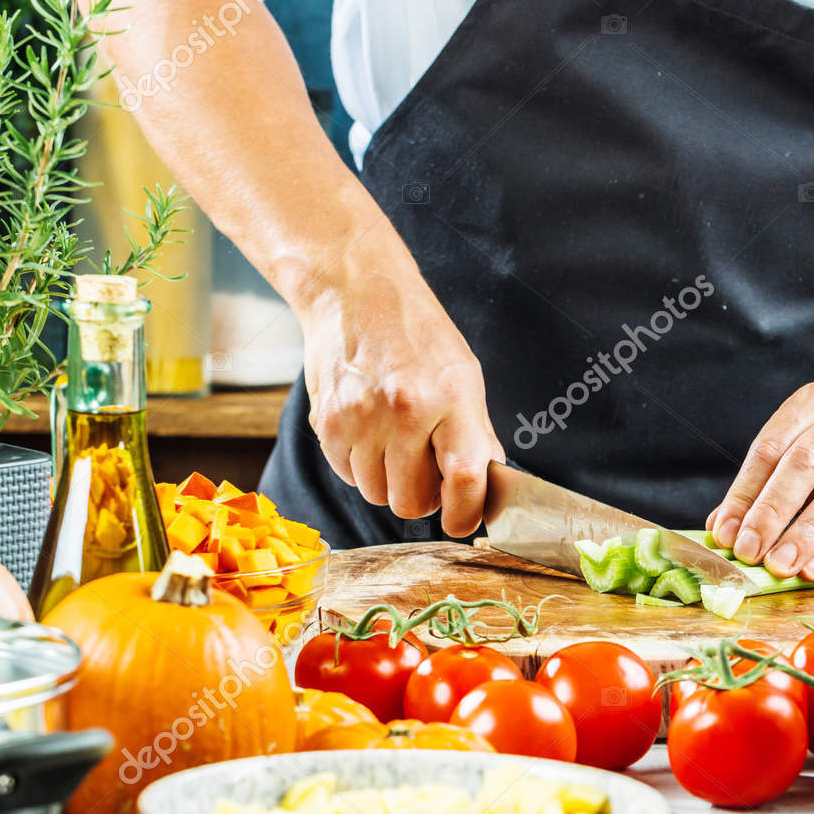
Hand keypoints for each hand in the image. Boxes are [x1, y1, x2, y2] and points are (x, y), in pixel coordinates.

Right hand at [301, 261, 501, 537]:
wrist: (356, 292)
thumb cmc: (415, 333)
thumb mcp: (463, 375)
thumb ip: (476, 434)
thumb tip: (485, 488)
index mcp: (450, 398)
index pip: (465, 479)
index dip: (465, 514)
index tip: (462, 521)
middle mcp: (405, 411)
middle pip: (411, 502)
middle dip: (421, 496)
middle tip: (424, 467)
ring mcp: (361, 418)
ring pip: (376, 494)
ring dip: (388, 479)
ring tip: (393, 440)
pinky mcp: (327, 422)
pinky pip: (348, 475)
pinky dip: (360, 465)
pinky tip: (368, 430)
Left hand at [706, 382, 813, 579]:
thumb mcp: (802, 450)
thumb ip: (762, 485)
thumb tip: (721, 529)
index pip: (770, 447)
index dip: (744, 492)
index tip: (724, 533)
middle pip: (806, 462)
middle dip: (772, 511)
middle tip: (748, 550)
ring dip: (806, 534)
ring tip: (779, 565)